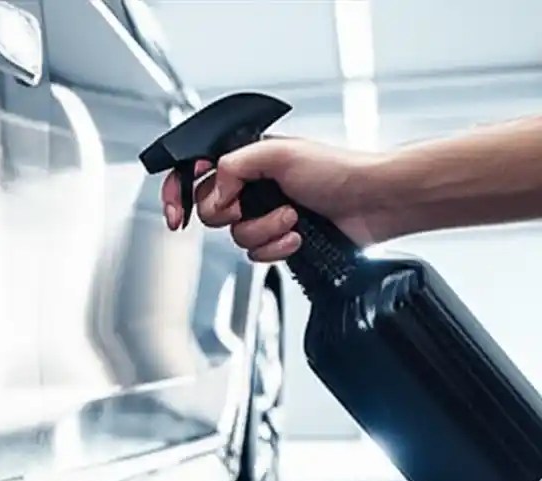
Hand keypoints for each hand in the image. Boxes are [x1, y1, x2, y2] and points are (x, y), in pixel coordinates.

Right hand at [161, 137, 384, 261]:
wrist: (373, 203)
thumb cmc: (339, 171)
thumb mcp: (278, 154)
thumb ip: (233, 166)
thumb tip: (214, 190)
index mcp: (246, 161)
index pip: (194, 174)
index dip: (178, 194)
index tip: (178, 214)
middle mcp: (251, 187)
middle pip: (210, 212)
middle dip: (234, 214)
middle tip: (253, 204)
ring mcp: (264, 215)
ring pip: (234, 237)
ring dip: (264, 230)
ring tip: (291, 218)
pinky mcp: (278, 240)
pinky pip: (256, 255)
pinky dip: (276, 248)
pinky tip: (296, 237)